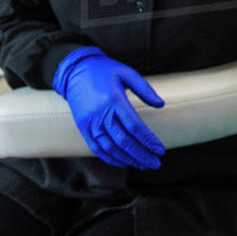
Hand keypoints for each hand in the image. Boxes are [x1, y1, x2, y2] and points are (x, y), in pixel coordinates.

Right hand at [53, 46, 164, 169]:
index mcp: (114, 99)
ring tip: (143, 165)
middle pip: (123, 141)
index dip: (148, 141)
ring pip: (110, 148)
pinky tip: (123, 163)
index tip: (160, 150)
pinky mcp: (82, 127)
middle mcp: (101, 114)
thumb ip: (145, 89)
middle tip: (155, 163)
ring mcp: (90, 122)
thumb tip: (161, 105)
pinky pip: (96, 148)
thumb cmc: (105, 71)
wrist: (75, 71)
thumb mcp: (127, 73)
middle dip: (141, 155)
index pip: (135, 127)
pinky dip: (110, 158)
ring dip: (128, 159)